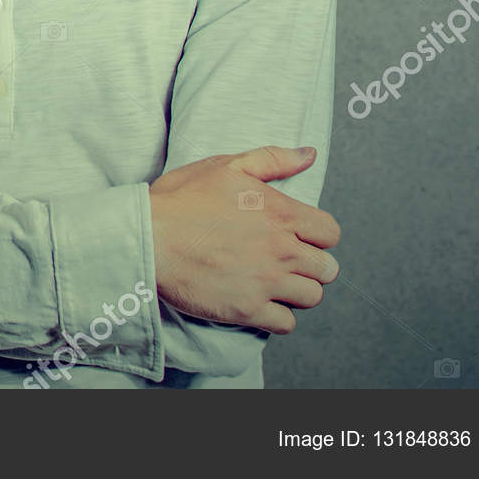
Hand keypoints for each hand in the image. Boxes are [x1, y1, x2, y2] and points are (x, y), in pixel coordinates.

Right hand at [148, 145, 340, 334]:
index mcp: (280, 213)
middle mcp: (281, 250)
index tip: (298, 235)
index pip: (330, 232)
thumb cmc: (181, 199)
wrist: (147, 238)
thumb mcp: (226, 166)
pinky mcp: (248, 310)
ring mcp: (266, 282)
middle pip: (327, 269)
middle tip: (287, 260)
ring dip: (298, 291)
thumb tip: (308, 155)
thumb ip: (273, 159)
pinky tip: (260, 301)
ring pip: (312, 297)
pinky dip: (278, 316)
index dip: (317, 234)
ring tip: (275, 281)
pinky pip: (287, 324)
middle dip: (311, 264)